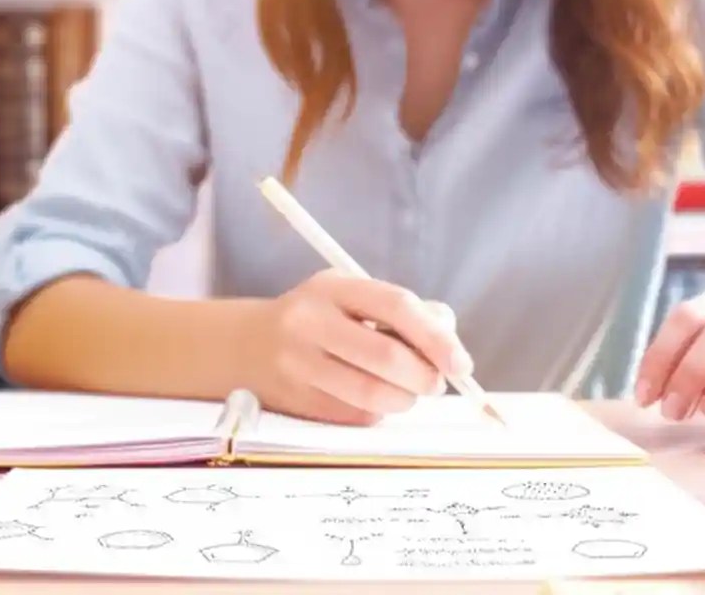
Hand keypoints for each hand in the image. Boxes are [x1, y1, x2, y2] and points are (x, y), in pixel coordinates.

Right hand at [248, 269, 471, 424]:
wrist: (243, 345)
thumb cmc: (315, 319)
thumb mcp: (349, 296)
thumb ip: (400, 311)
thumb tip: (447, 336)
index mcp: (332, 287)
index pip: (395, 306)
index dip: (435, 337)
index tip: (460, 363)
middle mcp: (310, 322)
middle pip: (386, 358)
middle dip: (424, 377)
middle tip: (435, 383)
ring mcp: (299, 364)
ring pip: (372, 395)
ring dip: (404, 400)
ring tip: (406, 392)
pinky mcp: (296, 401)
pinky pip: (354, 416)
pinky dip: (377, 413)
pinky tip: (372, 399)